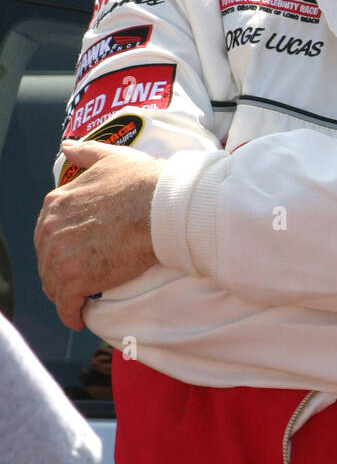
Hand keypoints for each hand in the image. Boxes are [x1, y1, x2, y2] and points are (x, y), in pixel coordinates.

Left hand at [34, 141, 162, 331]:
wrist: (163, 208)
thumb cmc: (143, 182)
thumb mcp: (110, 157)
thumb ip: (85, 153)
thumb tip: (68, 146)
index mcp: (56, 203)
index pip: (46, 233)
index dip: (59, 247)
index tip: (73, 254)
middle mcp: (52, 230)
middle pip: (48, 260)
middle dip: (59, 272)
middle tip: (77, 281)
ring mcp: (62, 256)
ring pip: (54, 284)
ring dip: (64, 294)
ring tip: (79, 301)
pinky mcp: (77, 280)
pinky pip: (66, 304)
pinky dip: (70, 314)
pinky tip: (79, 318)